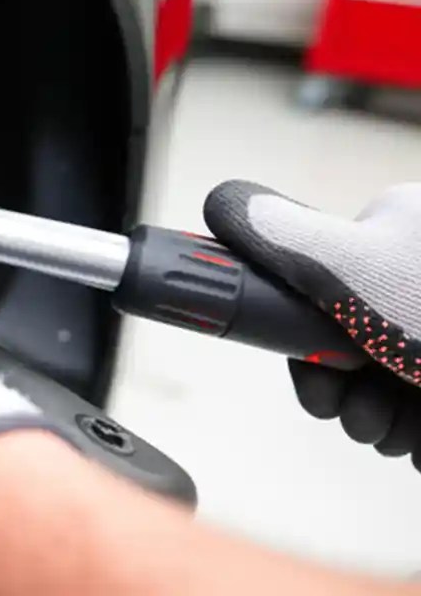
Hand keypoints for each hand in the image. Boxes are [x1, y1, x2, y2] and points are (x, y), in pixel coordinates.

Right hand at [204, 181, 420, 471]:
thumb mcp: (359, 269)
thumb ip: (282, 235)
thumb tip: (222, 197)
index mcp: (396, 234)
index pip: (315, 293)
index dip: (308, 352)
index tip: (320, 389)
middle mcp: (418, 277)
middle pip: (353, 347)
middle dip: (356, 396)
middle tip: (373, 412)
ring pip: (393, 387)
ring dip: (394, 423)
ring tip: (418, 427)